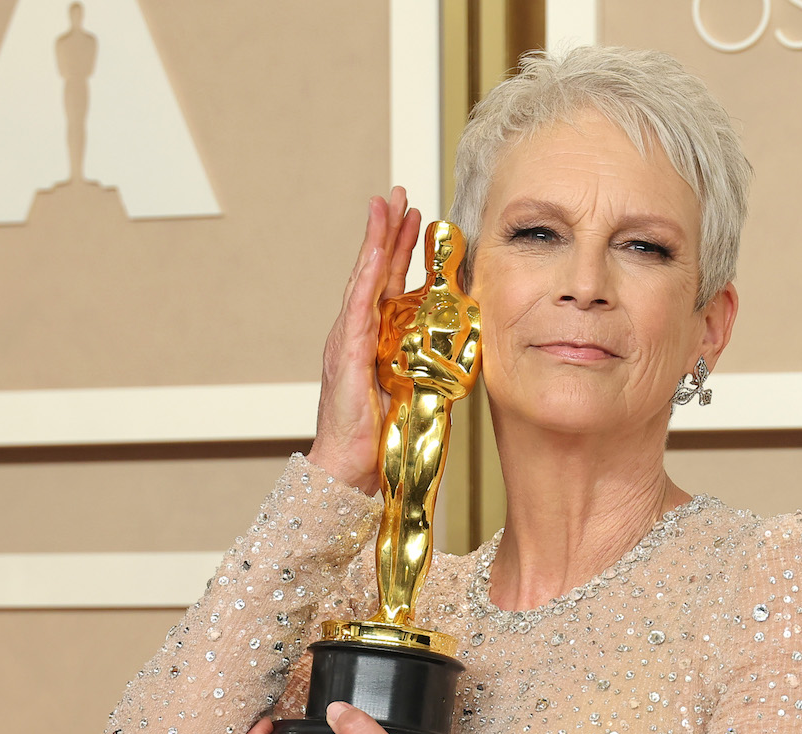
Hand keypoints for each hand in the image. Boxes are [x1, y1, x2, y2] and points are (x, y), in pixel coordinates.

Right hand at [307, 188, 420, 492]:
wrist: (348, 468)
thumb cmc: (379, 437)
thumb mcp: (411, 391)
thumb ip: (426, 366)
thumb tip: (453, 352)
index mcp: (373, 340)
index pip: (385, 284)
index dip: (397, 249)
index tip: (411, 219)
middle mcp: (357, 334)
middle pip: (372, 271)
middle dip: (386, 231)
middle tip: (396, 195)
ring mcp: (348, 342)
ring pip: (363, 280)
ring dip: (376, 243)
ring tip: (385, 208)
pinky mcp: (347, 356)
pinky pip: (357, 310)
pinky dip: (365, 280)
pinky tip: (373, 257)